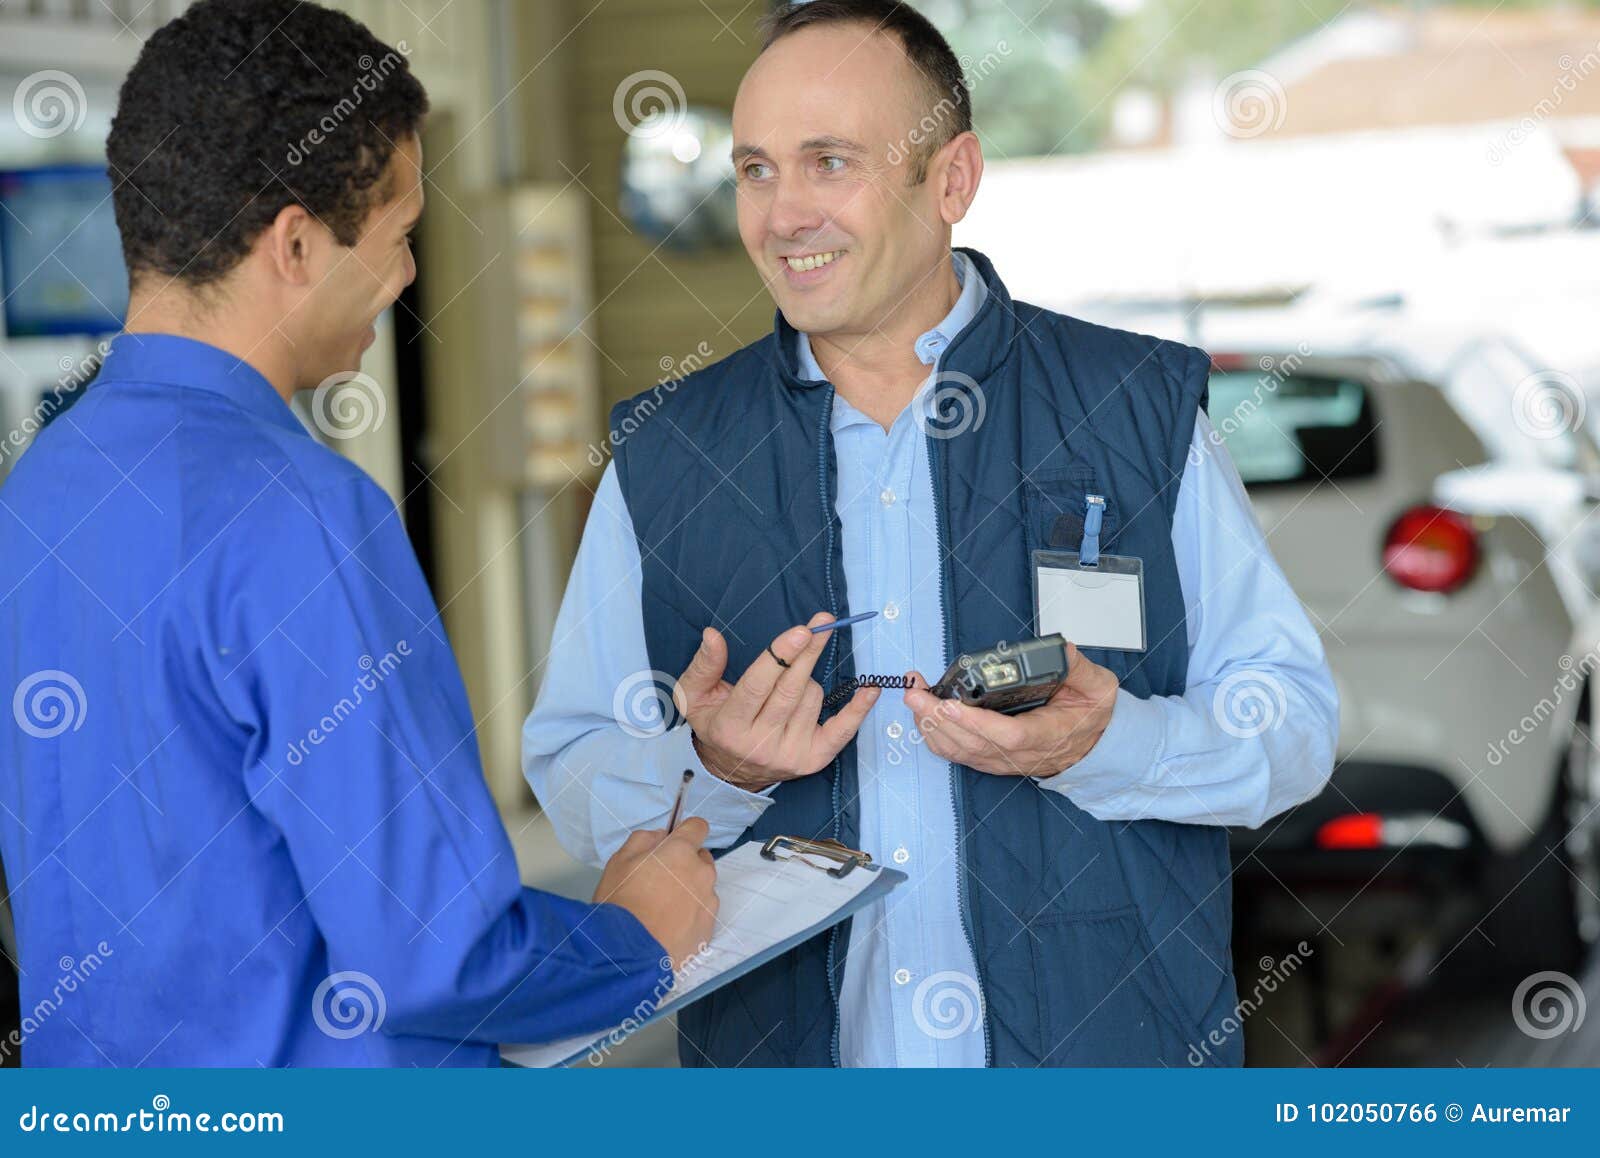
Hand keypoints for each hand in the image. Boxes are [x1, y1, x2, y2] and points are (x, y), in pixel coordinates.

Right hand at [592, 817, 718, 969]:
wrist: (627, 953)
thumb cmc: (621, 903)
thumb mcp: (619, 861)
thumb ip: (643, 840)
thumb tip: (661, 836)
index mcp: (681, 851)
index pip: (698, 827)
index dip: (685, 833)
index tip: (674, 843)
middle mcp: (702, 873)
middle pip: (701, 859)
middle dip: (685, 864)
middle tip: (659, 882)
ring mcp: (708, 902)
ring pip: (703, 887)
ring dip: (689, 891)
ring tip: (662, 910)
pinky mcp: (708, 928)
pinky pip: (702, 913)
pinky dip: (690, 915)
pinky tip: (669, 927)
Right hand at [673, 612, 879, 791]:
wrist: (731, 771)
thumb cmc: (715, 723)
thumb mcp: (694, 696)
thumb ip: (703, 665)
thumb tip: (713, 635)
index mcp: (730, 727)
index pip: (758, 686)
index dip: (781, 656)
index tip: (801, 631)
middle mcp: (760, 745)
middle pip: (790, 690)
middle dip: (807, 653)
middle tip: (822, 624)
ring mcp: (789, 754)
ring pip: (812, 699)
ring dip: (807, 679)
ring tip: (791, 680)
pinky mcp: (813, 760)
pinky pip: (842, 732)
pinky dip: (858, 710)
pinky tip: (869, 690)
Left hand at [901, 643, 1118, 776]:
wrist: (1092, 745)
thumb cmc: (1090, 717)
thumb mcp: (1098, 688)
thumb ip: (1080, 668)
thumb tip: (1062, 650)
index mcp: (1048, 735)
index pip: (1008, 736)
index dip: (976, 723)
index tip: (949, 704)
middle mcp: (1021, 754)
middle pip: (973, 744)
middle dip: (938, 719)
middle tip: (915, 693)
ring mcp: (1003, 760)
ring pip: (960, 752)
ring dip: (930, 727)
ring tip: (914, 697)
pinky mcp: (991, 759)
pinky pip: (958, 754)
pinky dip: (935, 735)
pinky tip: (922, 714)